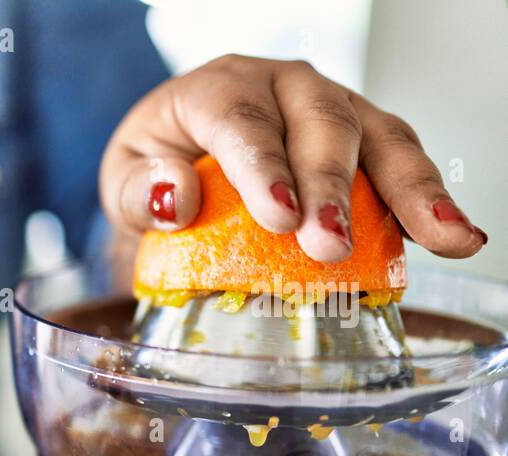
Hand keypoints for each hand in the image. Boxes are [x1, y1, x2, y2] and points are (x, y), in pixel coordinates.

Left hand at [100, 55, 487, 261]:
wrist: (179, 160)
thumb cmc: (157, 167)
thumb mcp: (124, 179)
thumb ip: (138, 190)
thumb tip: (175, 195)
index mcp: (218, 88)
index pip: (242, 120)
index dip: (263, 167)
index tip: (278, 218)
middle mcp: (283, 87)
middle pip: (320, 122)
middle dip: (331, 185)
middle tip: (330, 245)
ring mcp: (331, 109)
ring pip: (379, 136)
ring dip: (412, 190)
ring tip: (444, 238)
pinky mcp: (363, 141)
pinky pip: (401, 164)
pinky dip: (428, 202)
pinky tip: (454, 239)